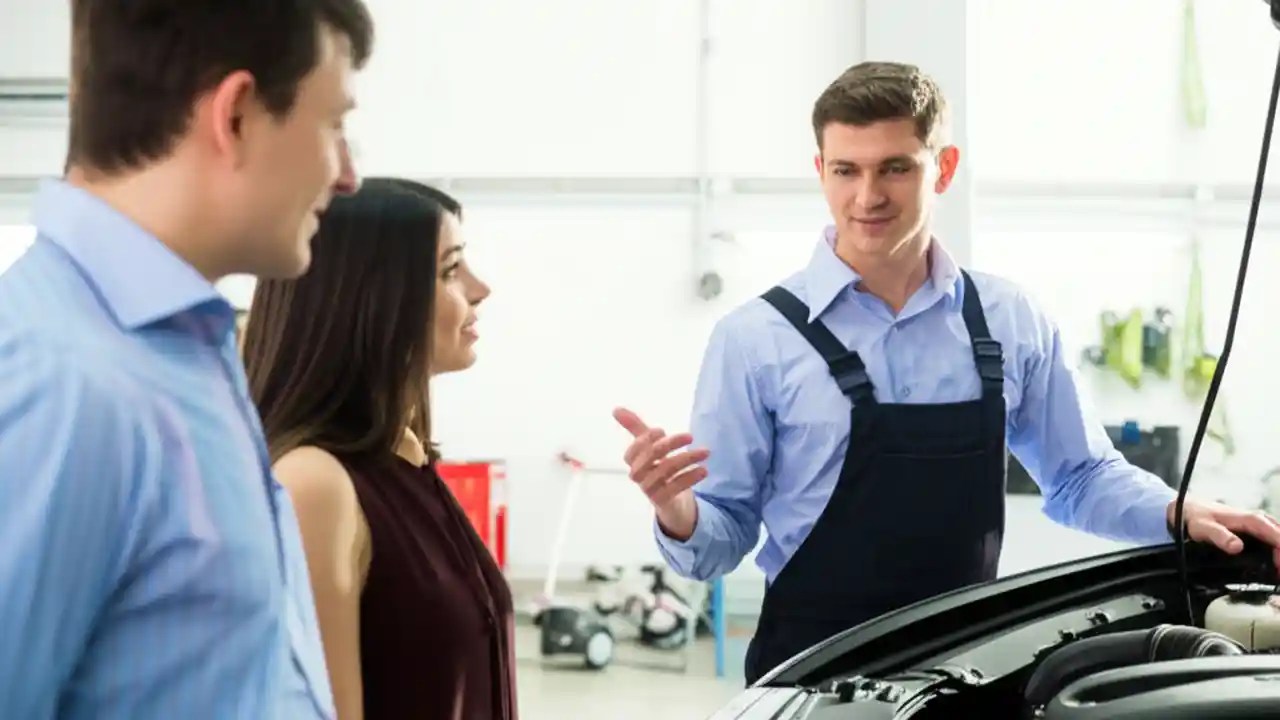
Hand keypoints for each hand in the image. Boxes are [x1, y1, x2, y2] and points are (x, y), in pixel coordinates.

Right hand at [613, 407, 709, 540]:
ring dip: (688, 458)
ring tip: (706, 452)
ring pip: (667, 469)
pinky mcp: (662, 501)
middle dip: (671, 443)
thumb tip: (616, 409)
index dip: (646, 438)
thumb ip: (635, 427)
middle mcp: (638, 475)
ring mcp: (649, 489)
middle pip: (652, 455)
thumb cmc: (656, 468)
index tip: (662, 430)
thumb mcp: (649, 446)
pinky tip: (703, 470)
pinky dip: (690, 477)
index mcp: (633, 461)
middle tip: (690, 436)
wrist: (670, 502)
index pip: (635, 447)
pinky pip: (675, 487)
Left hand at [1168, 498, 1279, 567]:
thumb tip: (1237, 547)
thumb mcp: (1205, 528)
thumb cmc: (1199, 518)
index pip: (1277, 537)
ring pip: (1279, 538)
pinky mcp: (1258, 529)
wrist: (1192, 509)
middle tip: (1278, 575)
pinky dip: (1276, 551)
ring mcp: (1260, 524)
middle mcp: (1260, 519)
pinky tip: (1274, 565)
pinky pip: (1274, 539)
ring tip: (1277, 574)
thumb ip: (1220, 537)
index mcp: (1251, 520)